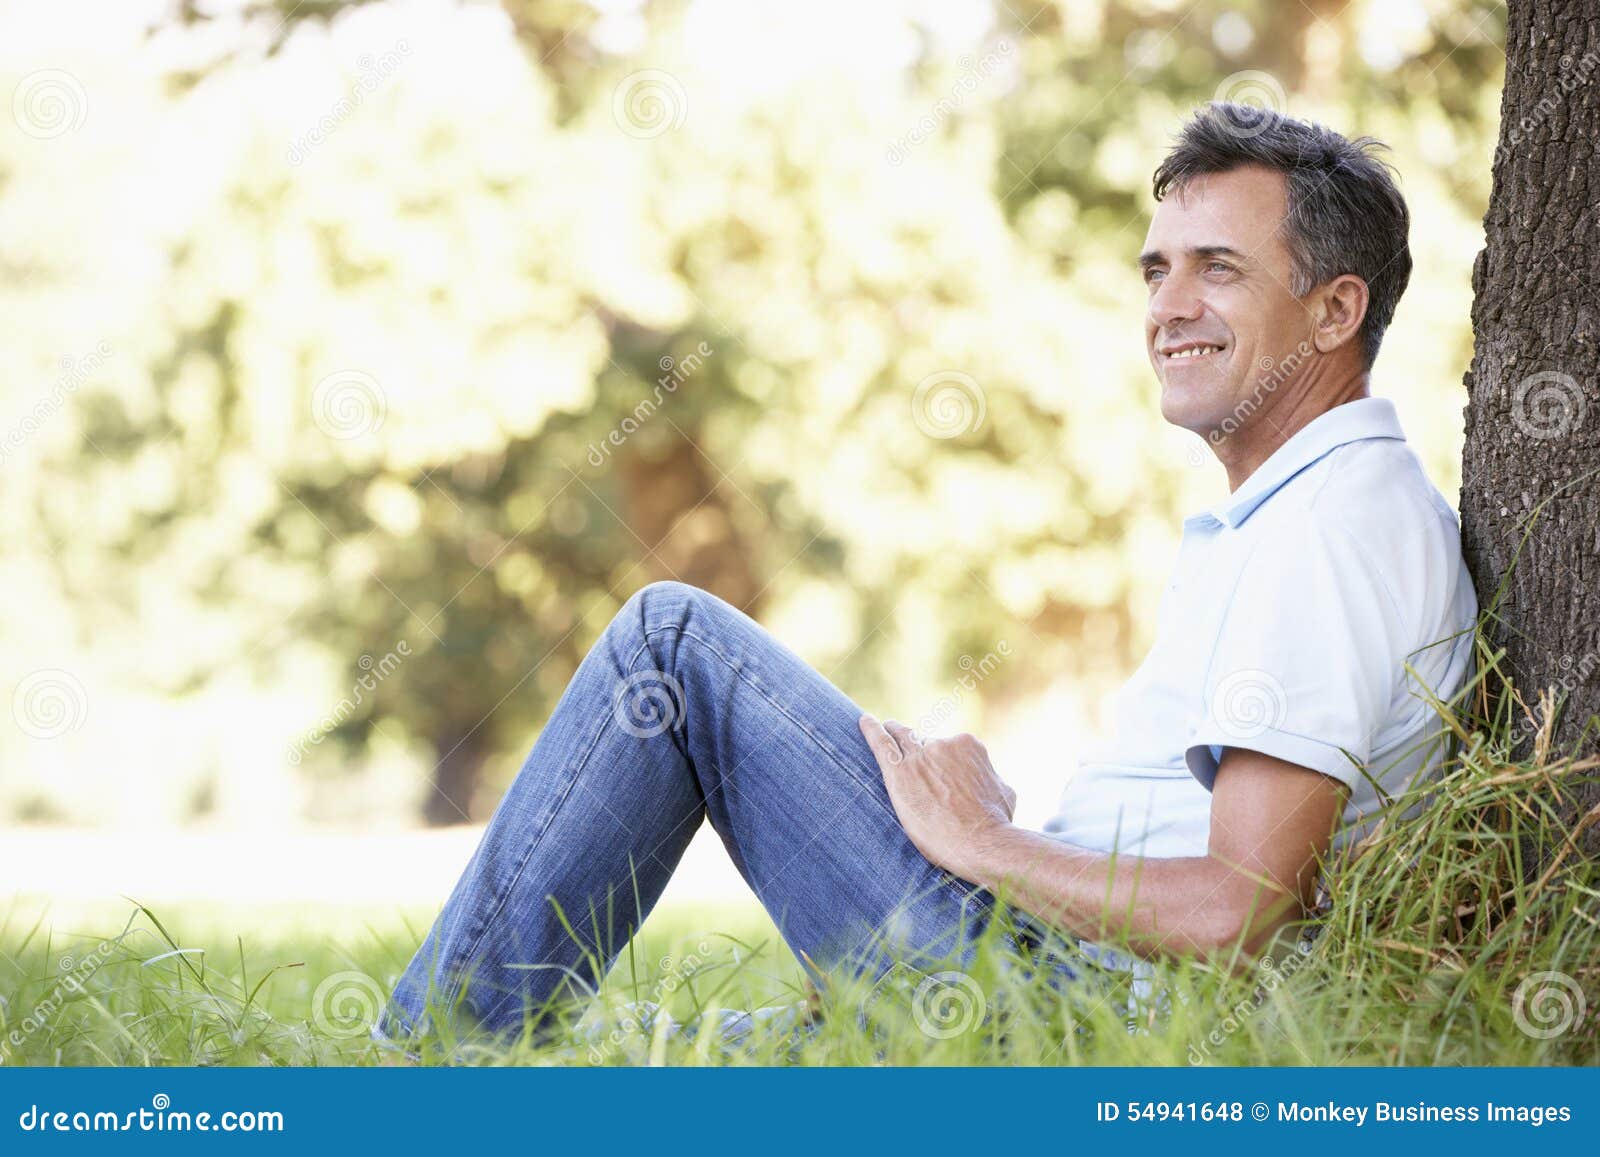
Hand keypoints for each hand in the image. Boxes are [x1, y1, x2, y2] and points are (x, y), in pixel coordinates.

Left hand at [858, 713, 1016, 880]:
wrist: (981, 842)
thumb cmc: (996, 823)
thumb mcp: (1004, 791)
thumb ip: (989, 776)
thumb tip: (989, 778)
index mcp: (968, 745)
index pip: (946, 745)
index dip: (939, 758)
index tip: (933, 766)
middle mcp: (942, 745)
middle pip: (921, 740)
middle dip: (914, 743)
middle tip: (902, 741)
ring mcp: (920, 757)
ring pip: (902, 738)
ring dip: (893, 733)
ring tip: (882, 729)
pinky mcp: (900, 773)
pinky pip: (881, 744)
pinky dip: (871, 730)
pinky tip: (863, 721)